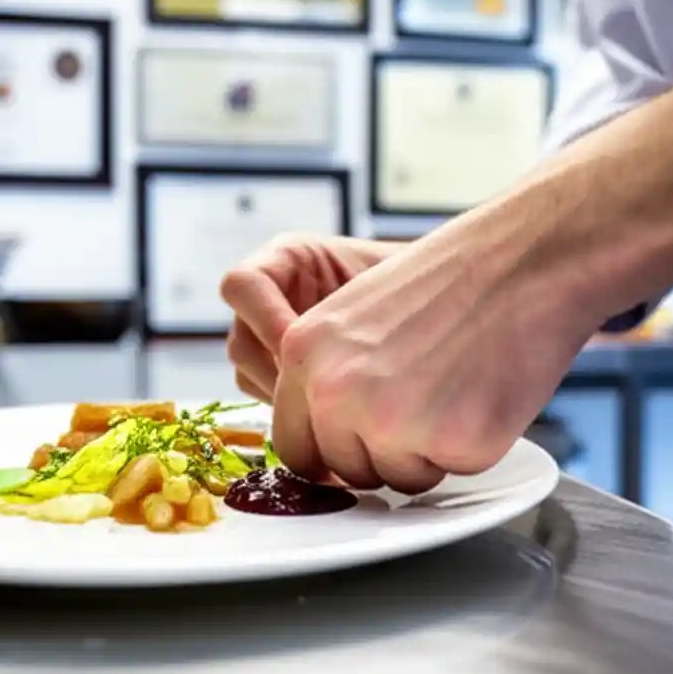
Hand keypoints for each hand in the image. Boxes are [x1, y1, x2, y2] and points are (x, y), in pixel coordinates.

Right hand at [220, 235, 405, 403]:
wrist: (432, 307)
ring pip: (249, 373)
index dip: (265, 318)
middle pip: (240, 339)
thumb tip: (317, 344)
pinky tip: (336, 414)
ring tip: (336, 406)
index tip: (303, 347)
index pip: (243, 284)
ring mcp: (269, 337)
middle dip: (279, 372)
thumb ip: (355, 299)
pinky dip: (296, 411)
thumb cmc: (413, 282)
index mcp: (288, 259)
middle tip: (323, 393)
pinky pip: (267, 397)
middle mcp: (269, 298)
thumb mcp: (385, 277)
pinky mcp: (278, 371)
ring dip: (287, 397)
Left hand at [268, 209, 610, 493]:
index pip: (293, 445)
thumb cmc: (451, 283)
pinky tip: (484, 395)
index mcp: (303, 352)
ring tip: (456, 389)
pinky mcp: (448, 442)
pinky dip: (472, 448)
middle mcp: (335, 390)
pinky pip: (451, 473)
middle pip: (344, 470)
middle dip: (382, 453)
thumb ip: (327, 373)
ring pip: (396, 479)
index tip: (361, 445)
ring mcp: (389, 421)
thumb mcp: (354, 314)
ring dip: (426, 453)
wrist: (523, 262)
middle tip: (425, 403)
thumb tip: (324, 436)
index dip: (333, 452)